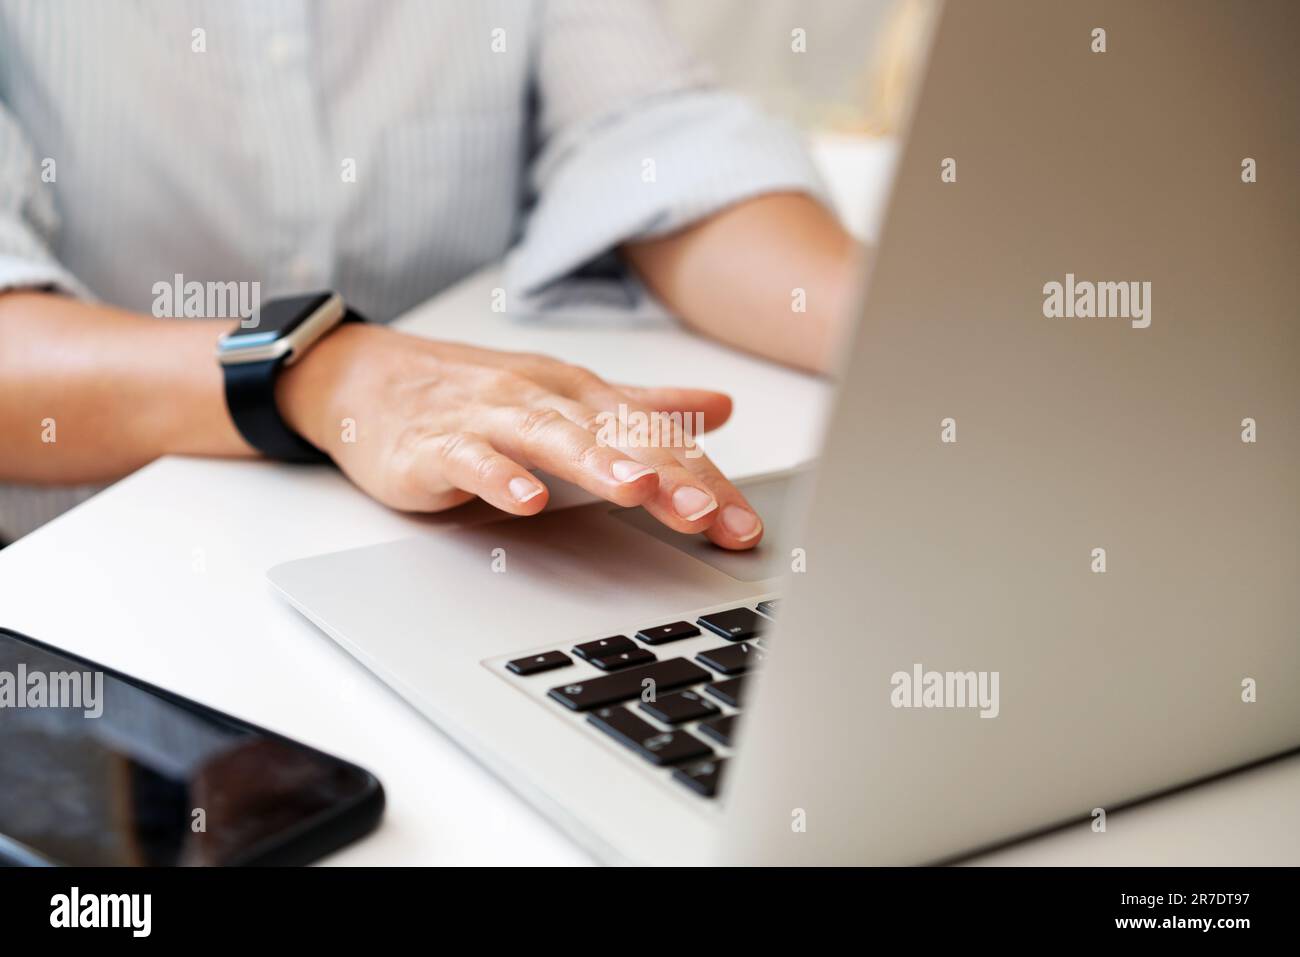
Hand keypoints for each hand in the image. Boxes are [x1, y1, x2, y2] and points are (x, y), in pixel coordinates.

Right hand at [276, 323, 764, 548]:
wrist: (366, 378)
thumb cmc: (473, 393)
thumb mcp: (568, 398)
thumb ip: (645, 409)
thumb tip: (722, 407)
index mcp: (581, 396)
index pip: (656, 439)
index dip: (703, 481)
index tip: (744, 527)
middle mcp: (543, 401)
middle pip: (614, 438)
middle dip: (667, 477)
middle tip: (710, 514)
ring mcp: (488, 419)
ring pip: (550, 438)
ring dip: (595, 462)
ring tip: (637, 490)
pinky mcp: (436, 444)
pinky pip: (471, 460)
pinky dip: (498, 478)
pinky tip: (526, 502)